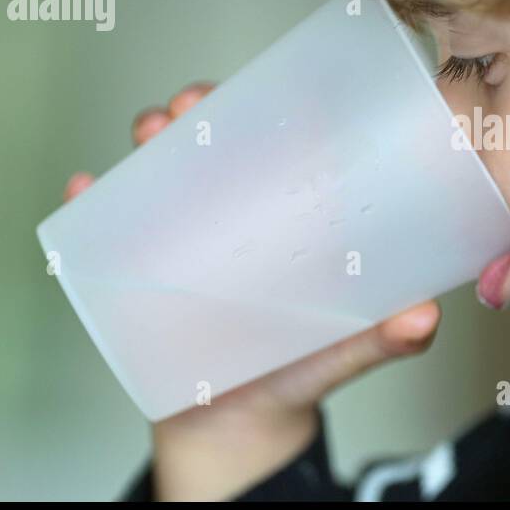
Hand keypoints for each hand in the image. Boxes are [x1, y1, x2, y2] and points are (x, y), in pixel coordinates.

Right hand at [63, 82, 441, 499]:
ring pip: (158, 170)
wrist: (238, 421)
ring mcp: (181, 236)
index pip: (280, 142)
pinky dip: (90, 203)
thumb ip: (385, 337)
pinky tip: (84, 187)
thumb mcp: (346, 348)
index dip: (271, 107)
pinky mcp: (138, 269)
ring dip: (148, 141)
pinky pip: (105, 227)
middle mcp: (232, 212)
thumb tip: (424, 316)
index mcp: (289, 215)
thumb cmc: (301, 366)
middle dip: (198, 110)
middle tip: (191, 108)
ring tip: (148, 134)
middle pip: (212, 141)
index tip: (265, 88)